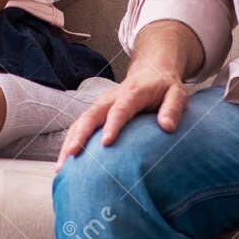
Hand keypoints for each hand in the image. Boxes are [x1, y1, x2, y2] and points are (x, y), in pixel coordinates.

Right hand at [55, 60, 189, 168]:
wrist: (151, 71)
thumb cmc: (165, 86)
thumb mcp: (177, 93)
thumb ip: (172, 108)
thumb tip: (166, 127)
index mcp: (132, 93)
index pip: (120, 109)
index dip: (112, 125)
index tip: (105, 143)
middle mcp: (111, 98)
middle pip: (91, 115)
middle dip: (79, 135)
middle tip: (71, 156)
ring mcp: (101, 105)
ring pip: (80, 122)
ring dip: (69, 143)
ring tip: (60, 168)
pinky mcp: (96, 113)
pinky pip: (79, 127)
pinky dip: (69, 143)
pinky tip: (64, 164)